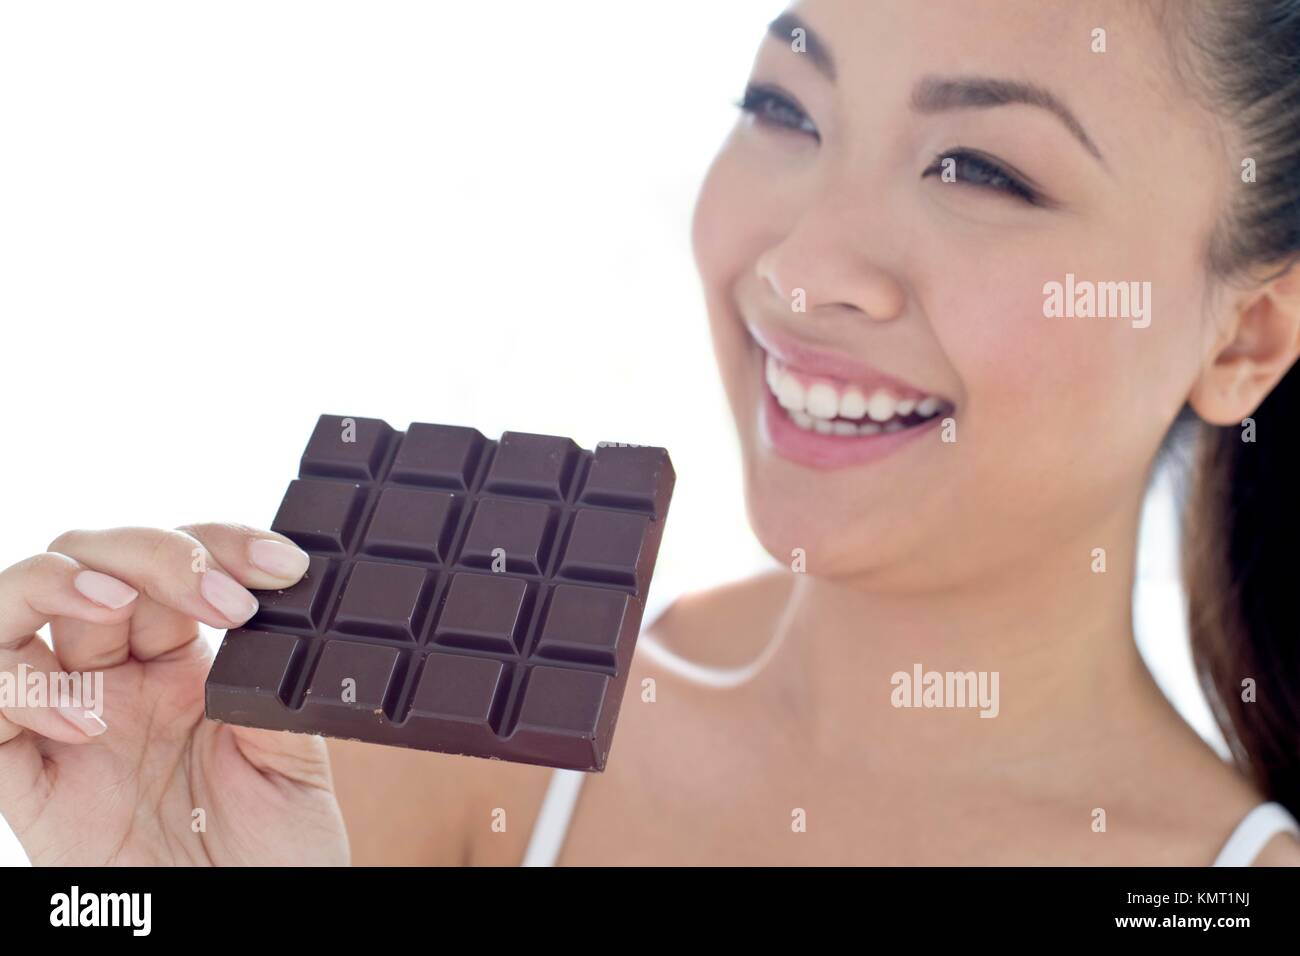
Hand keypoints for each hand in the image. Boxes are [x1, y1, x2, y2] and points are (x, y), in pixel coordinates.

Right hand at [0, 524, 349, 864]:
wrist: (249, 927)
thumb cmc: (275, 850)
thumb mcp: (294, 754)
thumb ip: (274, 681)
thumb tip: (276, 611)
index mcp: (184, 659)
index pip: (179, 564)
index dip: (223, 545)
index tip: (284, 566)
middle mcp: (116, 676)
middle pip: (92, 559)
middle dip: (151, 553)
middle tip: (220, 598)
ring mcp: (66, 717)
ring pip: (14, 605)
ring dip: (57, 582)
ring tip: (116, 605)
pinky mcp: (23, 776)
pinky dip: (19, 688)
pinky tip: (86, 721)